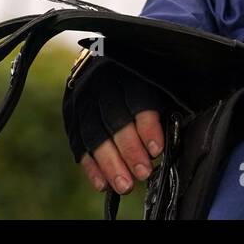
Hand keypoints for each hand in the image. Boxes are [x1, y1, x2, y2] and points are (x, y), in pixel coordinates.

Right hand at [62, 50, 167, 195]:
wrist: (102, 57)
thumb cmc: (140, 75)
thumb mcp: (155, 78)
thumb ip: (163, 103)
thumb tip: (173, 138)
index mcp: (129, 70)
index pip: (138, 99)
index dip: (147, 126)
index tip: (157, 150)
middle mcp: (102, 83)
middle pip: (114, 119)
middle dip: (129, 150)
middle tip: (143, 173)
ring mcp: (82, 100)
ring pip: (94, 135)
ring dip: (110, 164)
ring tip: (124, 185)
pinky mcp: (70, 115)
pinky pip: (78, 144)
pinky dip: (91, 166)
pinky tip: (102, 183)